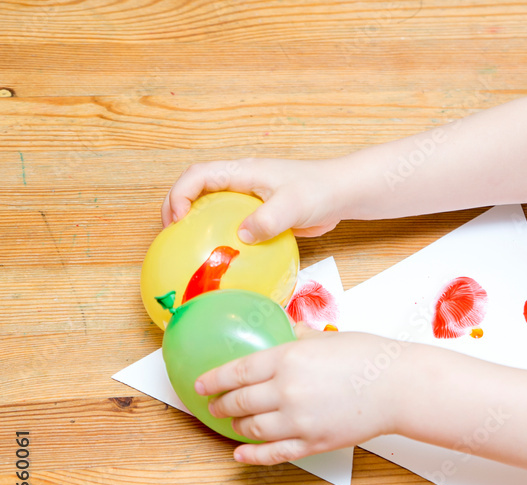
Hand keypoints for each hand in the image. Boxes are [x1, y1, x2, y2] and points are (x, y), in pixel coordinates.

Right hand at [161, 157, 346, 242]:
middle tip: (172, 237)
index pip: (198, 175)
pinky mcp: (258, 214)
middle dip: (176, 209)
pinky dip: (220, 237)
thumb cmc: (319, 191)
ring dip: (196, 224)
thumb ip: (268, 219)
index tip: (179, 221)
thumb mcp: (294, 205)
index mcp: (242, 172)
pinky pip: (231, 223)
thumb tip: (242, 236)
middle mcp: (240, 182)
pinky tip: (222, 258)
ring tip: (188, 249)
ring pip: (211, 207)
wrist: (341, 194)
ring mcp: (248, 198)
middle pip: (196, 189)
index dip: (180, 195)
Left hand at [196, 325, 403, 464]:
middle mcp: (287, 391)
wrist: (400, 387)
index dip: (213, 379)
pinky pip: (273, 453)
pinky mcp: (313, 443)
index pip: (236, 371)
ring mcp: (298, 420)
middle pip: (239, 402)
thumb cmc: (370, 358)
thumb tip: (283, 331)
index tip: (201, 384)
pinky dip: (252, 455)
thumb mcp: (328, 337)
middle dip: (220, 405)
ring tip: (231, 424)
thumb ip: (299, 336)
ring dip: (235, 427)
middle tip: (213, 405)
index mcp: (288, 358)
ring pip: (252, 429)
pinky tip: (241, 454)